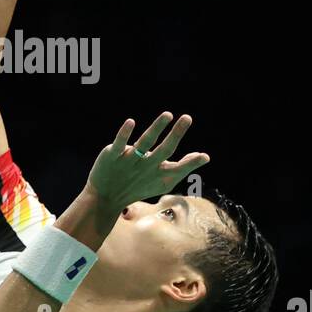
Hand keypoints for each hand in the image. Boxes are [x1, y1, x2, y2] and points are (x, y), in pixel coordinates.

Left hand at [86, 113, 209, 210]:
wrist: (107, 197)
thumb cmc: (140, 186)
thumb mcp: (163, 180)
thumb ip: (183, 168)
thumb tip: (204, 156)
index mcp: (159, 172)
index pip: (179, 168)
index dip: (191, 163)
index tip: (204, 156)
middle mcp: (146, 166)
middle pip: (164, 149)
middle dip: (176, 134)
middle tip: (187, 117)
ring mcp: (129, 160)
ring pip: (144, 142)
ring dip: (156, 128)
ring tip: (168, 114)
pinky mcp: (112, 155)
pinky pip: (119, 143)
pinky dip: (125, 134)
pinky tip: (131, 122)